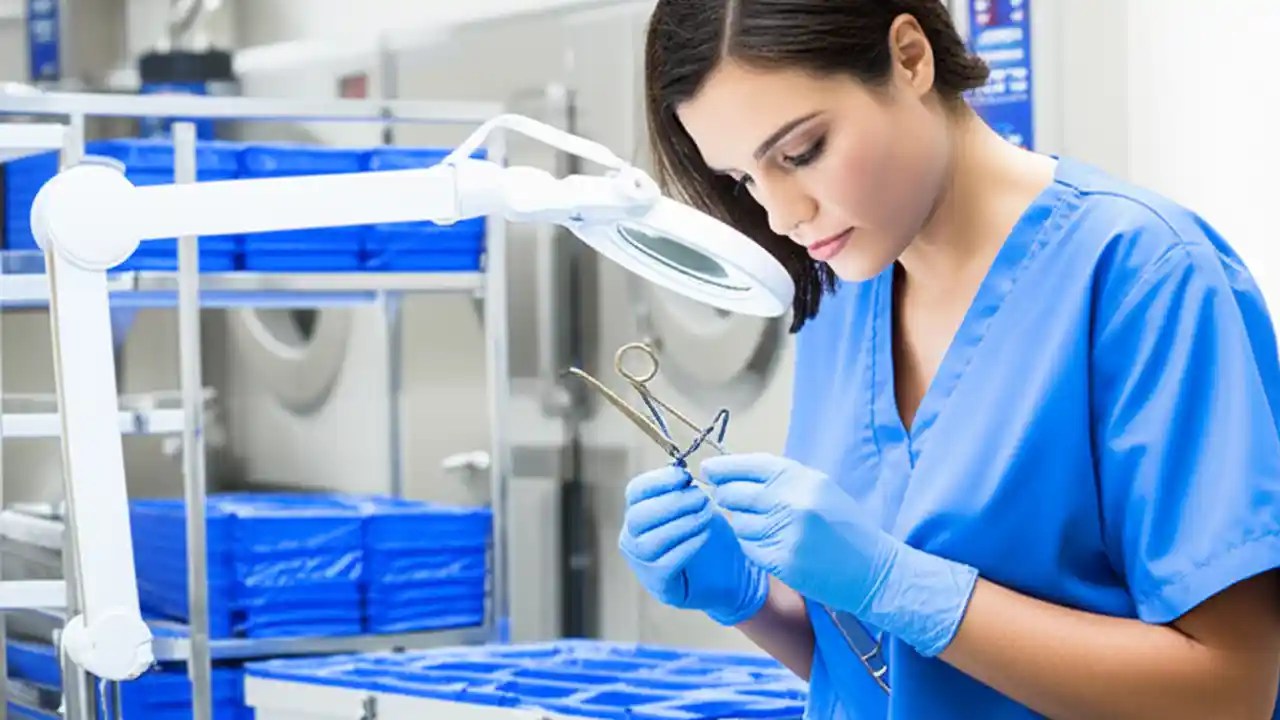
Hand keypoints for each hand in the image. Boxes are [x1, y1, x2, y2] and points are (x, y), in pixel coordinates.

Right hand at [619, 465, 768, 625]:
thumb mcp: (696, 505)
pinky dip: (686, 547)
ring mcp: (643, 565)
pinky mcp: (660, 586)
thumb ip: (683, 490)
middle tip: (701, 498)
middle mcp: (632, 539)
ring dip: (680, 525)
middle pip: (638, 517)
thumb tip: (679, 472)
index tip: (684, 476)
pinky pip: (665, 565)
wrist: (735, 573)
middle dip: (671, 503)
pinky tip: (704, 536)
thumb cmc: (711, 534)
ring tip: (707, 515)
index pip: (635, 492)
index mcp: (638, 513)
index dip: (657, 481)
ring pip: (649, 542)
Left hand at [703, 453, 978, 656]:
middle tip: (723, 497)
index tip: (708, 468)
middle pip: (737, 493)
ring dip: (741, 524)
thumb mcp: (821, 490)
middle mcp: (793, 501)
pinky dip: (751, 545)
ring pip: (739, 523)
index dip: (725, 467)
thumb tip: (738, 473)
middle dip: (725, 495)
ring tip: (761, 526)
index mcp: (804, 478)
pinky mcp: (782, 560)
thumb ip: (783, 480)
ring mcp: (786, 532)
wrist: (874, 570)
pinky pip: (748, 547)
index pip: (752, 465)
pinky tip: (768, 545)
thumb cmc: (846, 529)